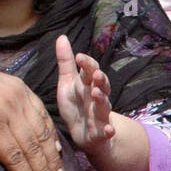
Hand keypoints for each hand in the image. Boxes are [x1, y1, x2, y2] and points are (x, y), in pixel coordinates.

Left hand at [0, 50, 63, 170]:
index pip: (15, 157)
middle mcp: (9, 109)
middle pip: (33, 146)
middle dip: (45, 170)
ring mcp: (19, 96)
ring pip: (42, 130)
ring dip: (52, 154)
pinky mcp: (23, 88)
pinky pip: (42, 113)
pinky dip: (51, 132)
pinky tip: (56, 148)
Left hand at [55, 35, 114, 156]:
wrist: (85, 134)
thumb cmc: (76, 106)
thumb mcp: (68, 83)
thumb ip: (66, 62)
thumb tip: (62, 37)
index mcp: (88, 84)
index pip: (91, 71)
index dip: (87, 64)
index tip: (79, 56)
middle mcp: (97, 97)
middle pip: (101, 85)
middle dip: (100, 79)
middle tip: (96, 74)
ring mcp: (101, 114)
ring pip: (104, 105)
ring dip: (102, 99)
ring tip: (97, 93)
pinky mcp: (101, 132)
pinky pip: (107, 131)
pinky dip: (109, 131)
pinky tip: (109, 130)